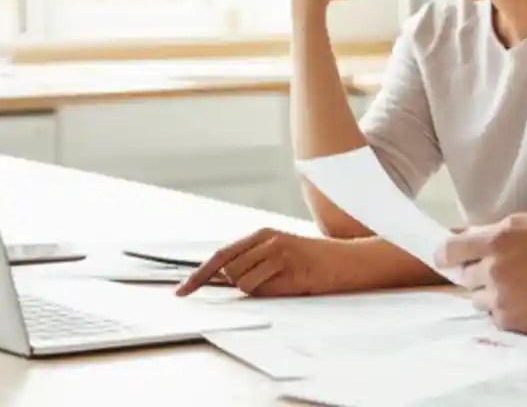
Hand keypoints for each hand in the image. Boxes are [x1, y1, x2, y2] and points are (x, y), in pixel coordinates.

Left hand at [174, 229, 347, 297]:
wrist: (344, 262)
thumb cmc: (311, 266)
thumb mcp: (278, 263)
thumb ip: (251, 268)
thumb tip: (221, 283)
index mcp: (260, 235)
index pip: (220, 256)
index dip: (198, 275)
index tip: (181, 291)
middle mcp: (264, 238)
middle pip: (228, 270)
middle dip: (237, 285)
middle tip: (267, 283)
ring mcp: (275, 248)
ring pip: (240, 281)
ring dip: (257, 289)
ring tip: (283, 282)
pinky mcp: (284, 261)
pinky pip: (258, 286)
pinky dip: (267, 292)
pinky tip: (290, 282)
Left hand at [436, 214, 526, 337]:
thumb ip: (499, 224)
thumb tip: (460, 231)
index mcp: (498, 240)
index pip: (449, 249)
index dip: (446, 254)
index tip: (450, 257)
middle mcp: (493, 269)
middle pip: (464, 275)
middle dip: (477, 272)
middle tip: (504, 270)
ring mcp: (499, 298)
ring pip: (476, 297)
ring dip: (489, 292)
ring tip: (519, 288)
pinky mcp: (508, 321)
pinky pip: (492, 315)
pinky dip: (503, 310)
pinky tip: (526, 303)